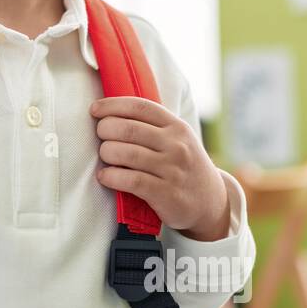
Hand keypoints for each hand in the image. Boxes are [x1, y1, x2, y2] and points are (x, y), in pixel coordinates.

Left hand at [90, 96, 230, 240]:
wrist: (211, 203)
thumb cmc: (183, 166)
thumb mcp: (177, 139)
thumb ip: (151, 125)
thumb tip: (110, 112)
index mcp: (177, 127)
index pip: (140, 106)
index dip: (112, 105)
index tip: (95, 109)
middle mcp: (176, 145)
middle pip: (128, 129)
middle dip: (105, 130)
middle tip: (100, 136)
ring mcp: (172, 170)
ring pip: (126, 154)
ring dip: (106, 154)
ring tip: (105, 157)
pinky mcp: (166, 194)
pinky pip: (130, 181)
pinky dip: (111, 177)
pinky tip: (105, 177)